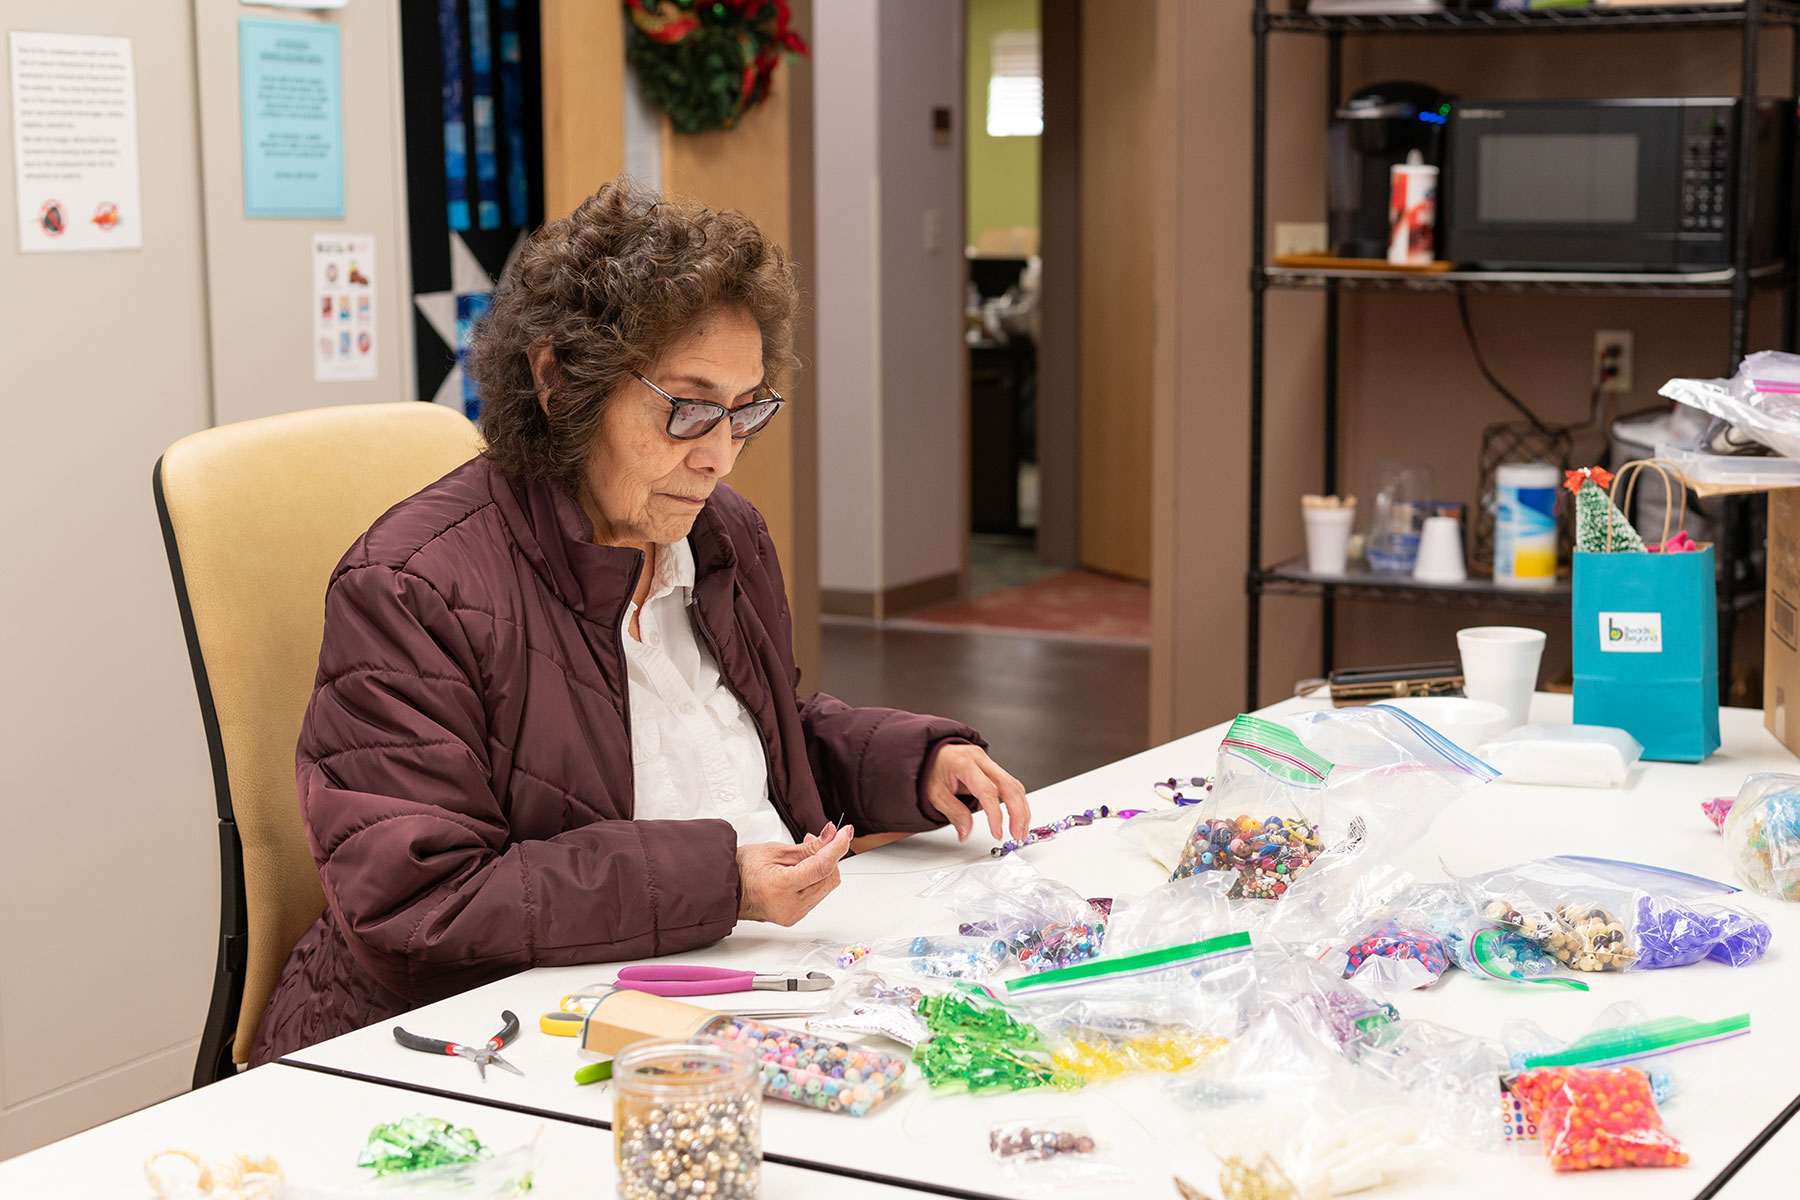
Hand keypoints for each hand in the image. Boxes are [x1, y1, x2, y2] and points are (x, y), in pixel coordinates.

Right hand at [737, 822, 852, 925]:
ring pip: (826, 887)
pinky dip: (816, 879)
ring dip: (824, 867)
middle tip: (821, 839)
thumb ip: (808, 847)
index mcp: (782, 887)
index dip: (837, 847)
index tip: (845, 833)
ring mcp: (793, 914)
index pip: (822, 866)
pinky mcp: (795, 916)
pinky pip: (817, 895)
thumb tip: (830, 836)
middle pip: (829, 878)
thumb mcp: (774, 850)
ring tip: (807, 853)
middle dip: (830, 856)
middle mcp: (790, 905)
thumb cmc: (742, 869)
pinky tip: (805, 868)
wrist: (727, 889)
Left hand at [922, 744, 1029, 843]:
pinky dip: (1017, 802)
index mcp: (964, 763)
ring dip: (1022, 809)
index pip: (987, 790)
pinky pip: (1011, 785)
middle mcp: (980, 760)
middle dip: (1018, 813)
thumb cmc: (931, 770)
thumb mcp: (935, 794)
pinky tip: (1017, 817)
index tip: (997, 832)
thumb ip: (954, 813)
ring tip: (1020, 830)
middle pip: (1009, 786)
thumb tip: (966, 832)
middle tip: (1018, 834)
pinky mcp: (993, 768)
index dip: (995, 814)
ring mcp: (989, 762)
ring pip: (1015, 785)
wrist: (932, 754)